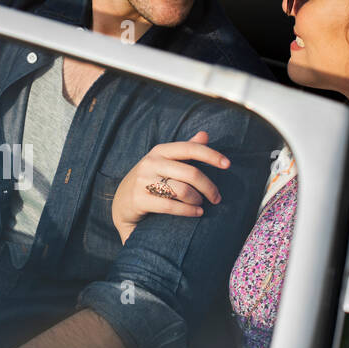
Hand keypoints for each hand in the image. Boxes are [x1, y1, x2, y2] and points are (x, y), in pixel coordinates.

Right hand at [111, 131, 229, 243]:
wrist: (121, 203)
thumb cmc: (149, 180)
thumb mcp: (165, 162)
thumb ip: (185, 150)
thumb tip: (205, 134)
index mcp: (160, 151)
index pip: (190, 148)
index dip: (211, 155)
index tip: (228, 164)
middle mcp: (151, 163)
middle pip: (190, 173)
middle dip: (209, 187)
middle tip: (217, 198)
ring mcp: (143, 181)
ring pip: (182, 190)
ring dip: (197, 200)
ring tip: (201, 205)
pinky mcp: (139, 199)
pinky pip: (171, 206)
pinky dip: (188, 211)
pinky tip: (196, 213)